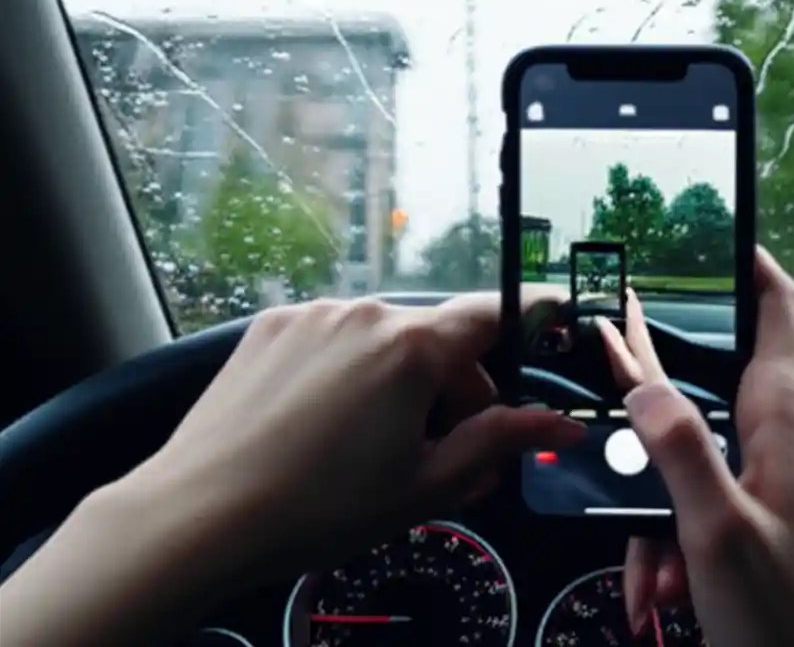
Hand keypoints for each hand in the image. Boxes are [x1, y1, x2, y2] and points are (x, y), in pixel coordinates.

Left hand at [133, 291, 585, 572]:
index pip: (495, 314)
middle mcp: (364, 313)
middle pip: (438, 338)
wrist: (199, 514)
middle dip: (457, 387)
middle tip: (448, 449)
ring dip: (401, 379)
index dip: (532, 320)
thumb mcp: (427, 485)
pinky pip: (335, 338)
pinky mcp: (270, 328)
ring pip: (385, 340)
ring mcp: (312, 316)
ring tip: (376, 444)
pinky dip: (350, 371)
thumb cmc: (320, 508)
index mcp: (413, 348)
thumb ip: (501, 442)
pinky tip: (328, 423)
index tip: (555, 322)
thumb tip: (559, 425)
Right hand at [600, 248, 793, 646]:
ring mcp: (768, 482)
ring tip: (656, 577)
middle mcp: (781, 439)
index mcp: (784, 420)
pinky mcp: (754, 521)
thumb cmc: (790, 618)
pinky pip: (695, 510)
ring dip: (657, 513)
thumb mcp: (718, 531)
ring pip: (689, 461)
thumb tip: (642, 383)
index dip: (752, 264)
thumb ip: (678, 450)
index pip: (779, 312)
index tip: (714, 230)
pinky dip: (670, 547)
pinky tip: (662, 592)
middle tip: (611, 394)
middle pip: (710, 384)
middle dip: (654, 412)